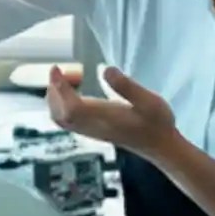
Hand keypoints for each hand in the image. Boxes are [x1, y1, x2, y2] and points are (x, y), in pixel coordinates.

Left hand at [46, 66, 180, 159]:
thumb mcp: (149, 101)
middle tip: (68, 70)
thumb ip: (127, 86)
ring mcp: (90, 130)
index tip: (56, 69)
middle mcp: (92, 126)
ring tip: (73, 78)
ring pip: (60, 118)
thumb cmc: (157, 122)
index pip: (71, 107)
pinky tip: (77, 89)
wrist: (160, 145)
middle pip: (58, 114)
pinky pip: (67, 118)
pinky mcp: (92, 130)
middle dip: (54, 90)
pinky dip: (63, 102)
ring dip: (57, 97)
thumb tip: (105, 69)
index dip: (59, 89)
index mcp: (104, 118)